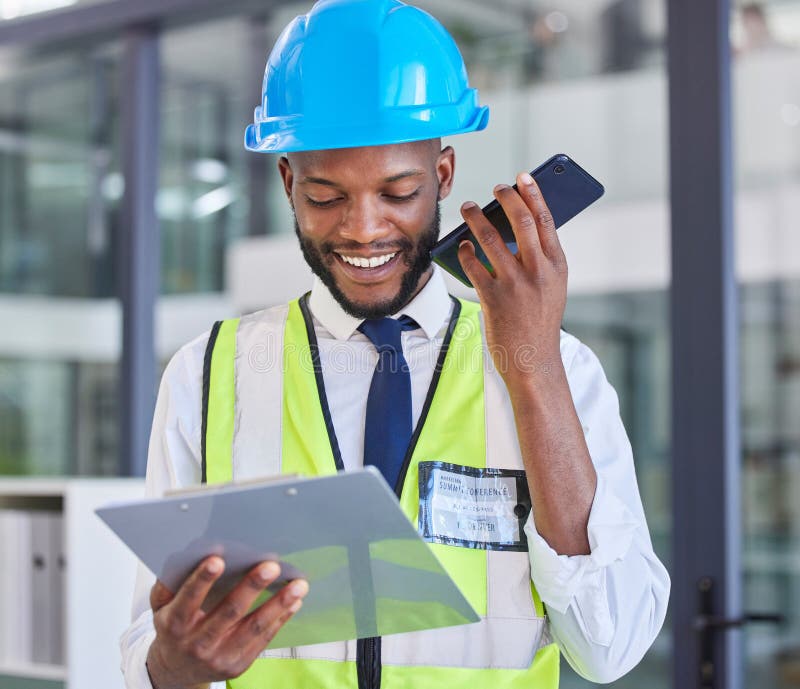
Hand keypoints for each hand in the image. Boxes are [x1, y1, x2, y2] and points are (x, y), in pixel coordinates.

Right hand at [146, 556, 307, 688]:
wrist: (177, 671)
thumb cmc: (173, 630)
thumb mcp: (160, 608)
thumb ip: (168, 585)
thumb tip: (187, 555)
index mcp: (175, 624)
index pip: (188, 600)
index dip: (202, 580)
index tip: (217, 560)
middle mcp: (197, 643)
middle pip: (229, 612)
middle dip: (251, 587)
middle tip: (271, 566)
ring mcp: (219, 657)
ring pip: (253, 627)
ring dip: (278, 604)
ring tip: (298, 585)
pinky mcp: (237, 666)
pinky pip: (263, 640)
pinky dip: (281, 619)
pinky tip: (294, 602)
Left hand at [457, 173, 567, 387]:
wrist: (534, 359)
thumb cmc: (540, 319)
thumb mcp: (552, 287)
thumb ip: (540, 259)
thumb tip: (514, 227)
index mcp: (557, 265)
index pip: (546, 220)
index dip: (533, 194)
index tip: (522, 177)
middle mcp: (538, 271)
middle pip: (521, 221)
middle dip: (506, 198)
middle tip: (495, 188)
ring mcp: (515, 284)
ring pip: (490, 238)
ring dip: (475, 218)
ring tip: (468, 207)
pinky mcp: (493, 298)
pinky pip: (473, 264)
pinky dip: (465, 251)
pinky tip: (462, 244)